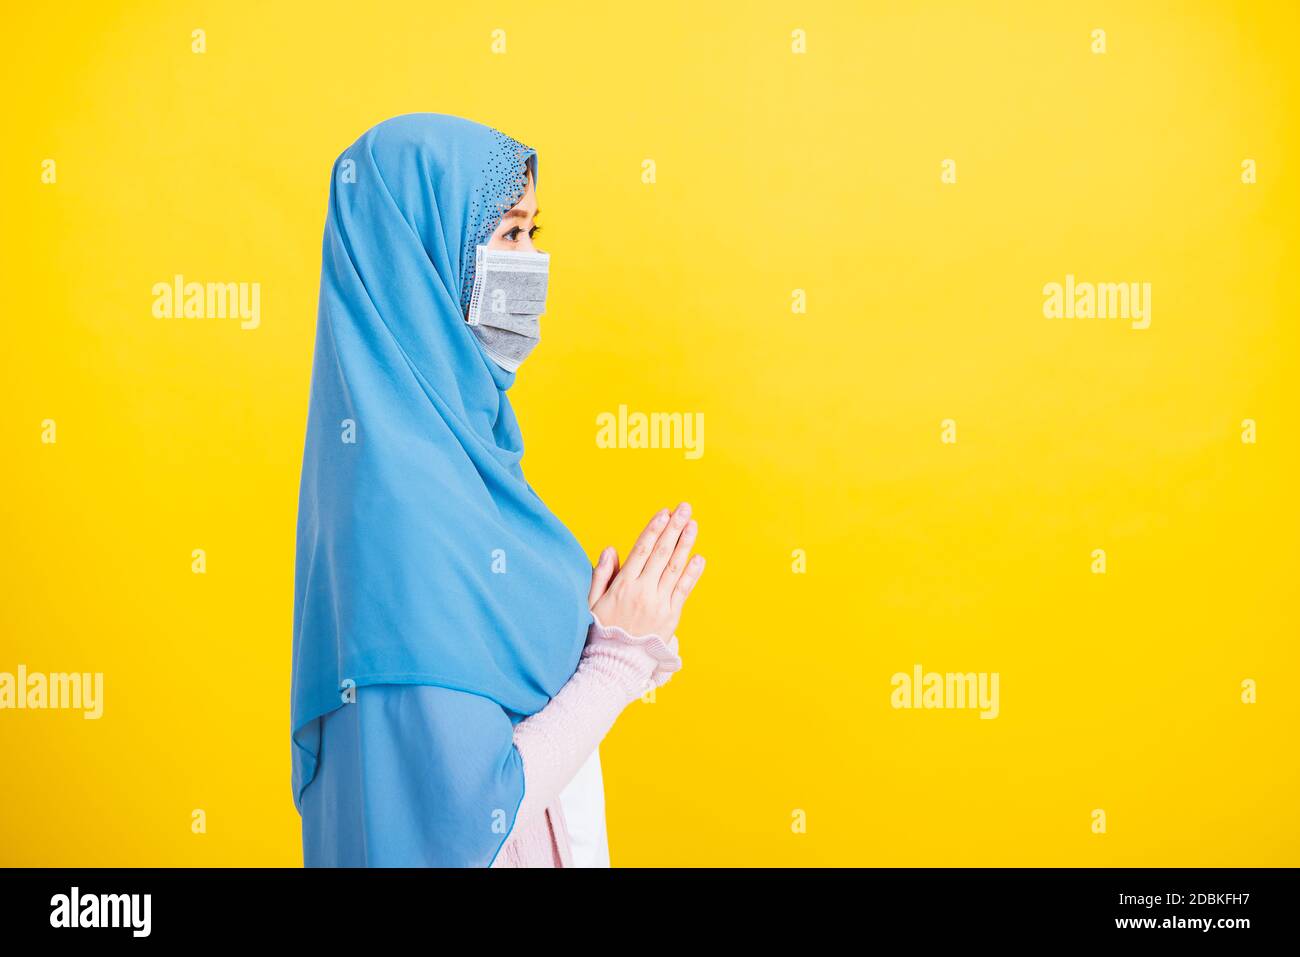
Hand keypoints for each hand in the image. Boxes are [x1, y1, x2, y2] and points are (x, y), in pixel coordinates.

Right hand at [590, 503, 704, 638]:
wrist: (615, 665)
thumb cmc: (600, 632)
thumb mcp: (592, 602)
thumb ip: (601, 574)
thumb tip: (611, 549)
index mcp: (623, 585)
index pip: (641, 550)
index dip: (654, 529)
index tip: (664, 513)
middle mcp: (643, 591)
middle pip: (661, 553)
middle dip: (674, 528)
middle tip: (684, 509)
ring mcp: (659, 604)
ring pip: (674, 568)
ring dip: (685, 544)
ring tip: (693, 525)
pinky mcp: (670, 617)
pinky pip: (683, 590)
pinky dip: (691, 573)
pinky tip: (698, 558)